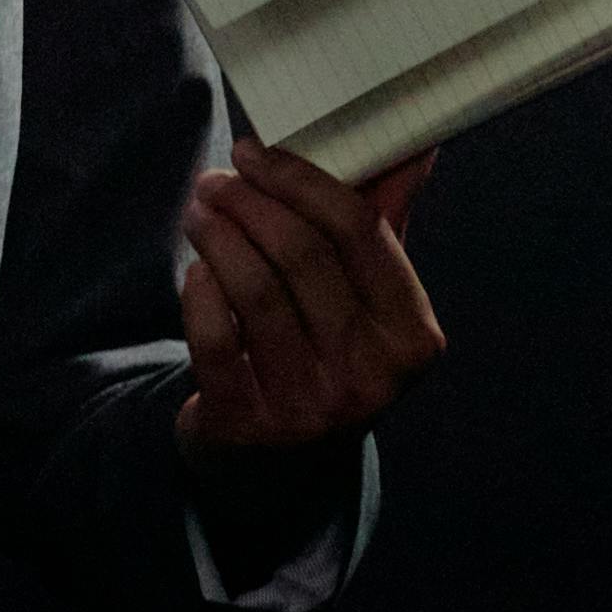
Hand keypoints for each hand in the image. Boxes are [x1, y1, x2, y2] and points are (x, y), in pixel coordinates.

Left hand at [175, 138, 443, 455]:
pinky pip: (214, 339)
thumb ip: (384, 223)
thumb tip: (414, 143)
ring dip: (217, 236)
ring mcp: (310, 408)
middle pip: (302, 256)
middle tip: (215, 179)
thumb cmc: (328, 356)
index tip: (257, 150)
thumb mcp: (367, 302)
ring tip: (199, 210)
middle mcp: (370, 377)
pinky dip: (199, 293)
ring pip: (255, 292)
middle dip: (249, 203)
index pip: (359, 231)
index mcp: (412, 337)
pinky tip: (196, 269)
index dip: (301, 180)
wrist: (281, 468)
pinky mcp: (248, 426)